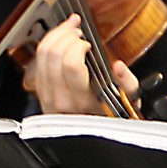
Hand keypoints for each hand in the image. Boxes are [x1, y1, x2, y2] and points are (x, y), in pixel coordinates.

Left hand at [21, 15, 139, 114]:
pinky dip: (48, 44)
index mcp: (84, 100)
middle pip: (53, 54)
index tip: (88, 43)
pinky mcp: (40, 91)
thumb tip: (119, 66)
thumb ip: (128, 84)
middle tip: (78, 31)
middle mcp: (61, 98)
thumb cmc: (110, 117)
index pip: (71, 64)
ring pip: (41, 54)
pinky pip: (37, 61)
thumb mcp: (128, 104)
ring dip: (55, 36)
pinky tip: (60, 40)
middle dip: (66, 34)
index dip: (78, 45)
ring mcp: (47, 95)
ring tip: (69, 31)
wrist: (89, 136)